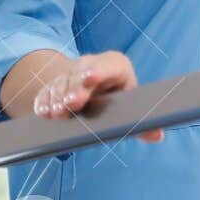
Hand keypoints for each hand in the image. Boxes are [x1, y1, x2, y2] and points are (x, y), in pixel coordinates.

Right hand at [33, 51, 162, 142]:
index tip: (90, 79)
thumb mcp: (128, 106)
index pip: (108, 64)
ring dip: (57, 97)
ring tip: (56, 113)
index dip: (99, 70)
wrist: (92, 90)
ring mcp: (71, 73)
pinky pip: (46, 90)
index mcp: (116, 66)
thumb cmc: (116, 100)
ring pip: (62, 81)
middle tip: (70, 105)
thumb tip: (157, 136)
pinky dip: (44, 100)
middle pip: (81, 73)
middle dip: (75, 89)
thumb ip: (140, 123)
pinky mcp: (54, 84)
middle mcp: (91, 65)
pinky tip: (42, 112)